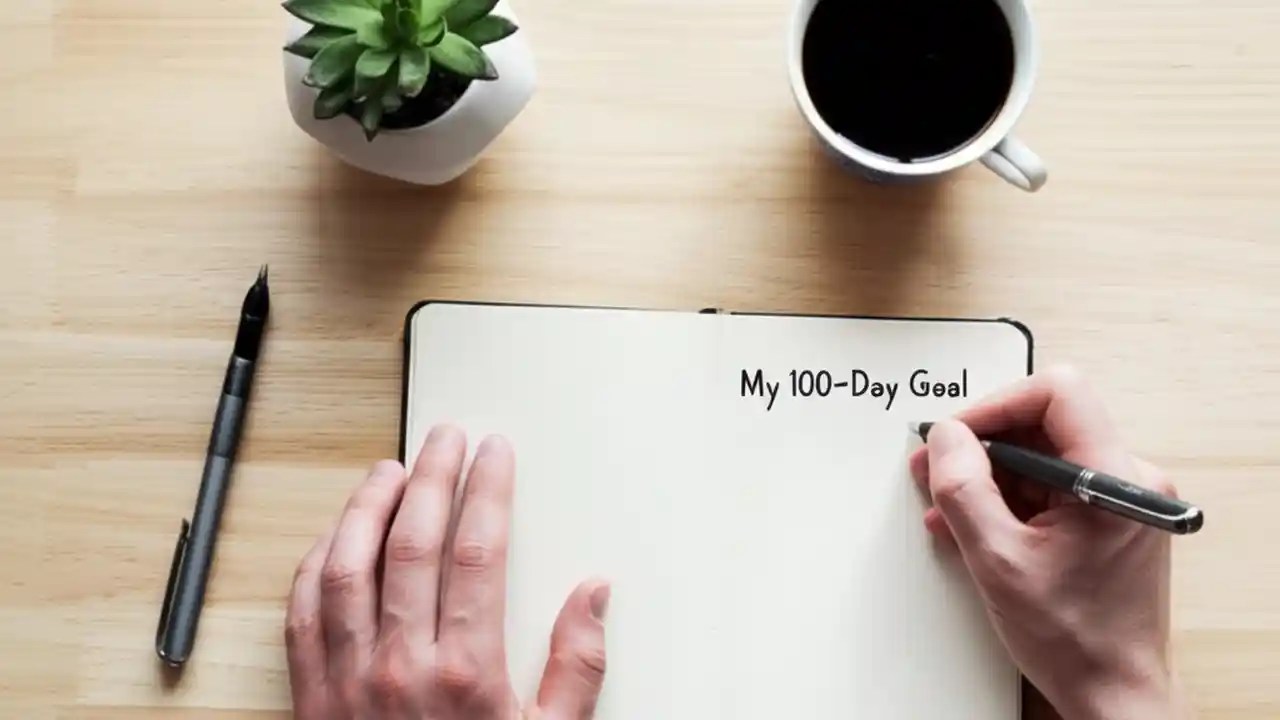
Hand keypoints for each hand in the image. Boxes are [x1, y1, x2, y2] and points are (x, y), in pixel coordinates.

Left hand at [286, 426, 609, 719]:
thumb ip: (578, 666)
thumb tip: (595, 594)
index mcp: (466, 671)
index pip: (477, 548)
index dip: (487, 488)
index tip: (495, 453)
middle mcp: (400, 664)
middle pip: (412, 540)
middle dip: (433, 475)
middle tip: (447, 436)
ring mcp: (347, 678)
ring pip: (346, 564)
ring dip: (367, 507)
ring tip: (390, 470)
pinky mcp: (310, 698)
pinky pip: (302, 612)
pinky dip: (315, 563)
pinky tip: (334, 538)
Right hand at [909, 367, 1191, 719]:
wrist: (1113, 692)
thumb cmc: (1077, 640)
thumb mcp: (998, 560)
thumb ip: (965, 489)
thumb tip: (947, 438)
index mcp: (1115, 479)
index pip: (1057, 393)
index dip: (995, 405)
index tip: (957, 434)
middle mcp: (1128, 479)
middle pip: (1044, 421)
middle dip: (982, 443)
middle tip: (937, 464)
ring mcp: (1119, 498)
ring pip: (1041, 454)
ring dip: (988, 474)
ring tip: (948, 504)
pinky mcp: (1106, 516)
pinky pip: (1048, 485)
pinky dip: (1006, 497)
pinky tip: (974, 522)